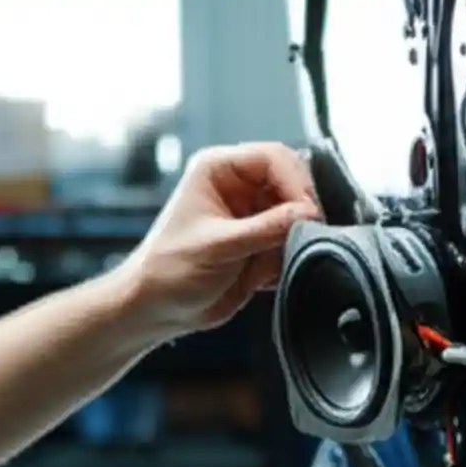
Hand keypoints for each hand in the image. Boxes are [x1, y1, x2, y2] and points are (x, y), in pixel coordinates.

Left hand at [123, 141, 321, 336]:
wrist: (157, 309)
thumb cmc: (169, 270)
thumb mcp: (220, 246)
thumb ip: (267, 228)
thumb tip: (308, 213)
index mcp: (219, 170)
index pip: (273, 158)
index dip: (296, 182)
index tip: (308, 212)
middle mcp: (237, 187)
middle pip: (290, 182)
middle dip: (301, 209)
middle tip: (307, 233)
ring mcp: (250, 215)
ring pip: (295, 213)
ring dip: (296, 235)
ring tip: (281, 258)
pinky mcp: (260, 242)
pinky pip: (290, 241)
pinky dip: (290, 256)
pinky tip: (271, 273)